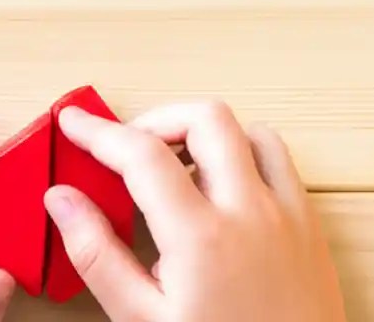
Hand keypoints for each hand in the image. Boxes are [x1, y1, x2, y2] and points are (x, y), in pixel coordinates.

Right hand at [44, 102, 346, 321]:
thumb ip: (98, 255)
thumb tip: (62, 200)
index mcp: (202, 237)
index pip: (142, 154)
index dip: (99, 131)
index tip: (73, 122)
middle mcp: (252, 212)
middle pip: (205, 118)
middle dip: (157, 119)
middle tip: (126, 148)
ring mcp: (289, 215)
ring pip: (251, 130)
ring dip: (207, 134)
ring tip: (174, 167)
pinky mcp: (311, 227)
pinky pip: (280, 163)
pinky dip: (245, 155)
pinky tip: (220, 191)